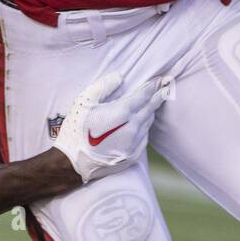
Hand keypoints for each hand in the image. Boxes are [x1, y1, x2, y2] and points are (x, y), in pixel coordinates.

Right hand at [52, 73, 167, 182]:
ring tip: (153, 102)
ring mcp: (134, 144)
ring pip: (147, 123)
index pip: (144, 96)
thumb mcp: (84, 102)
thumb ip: (103, 86)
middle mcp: (132, 129)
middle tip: (166, 87)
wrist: (73, 163)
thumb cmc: (76, 130)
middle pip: (150, 109)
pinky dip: (144, 128)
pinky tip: (140, 123)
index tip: (161, 78)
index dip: (153, 86)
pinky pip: (144, 138)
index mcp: (121, 113)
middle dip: (159, 97)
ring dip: (150, 112)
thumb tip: (119, 77)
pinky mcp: (132, 156)